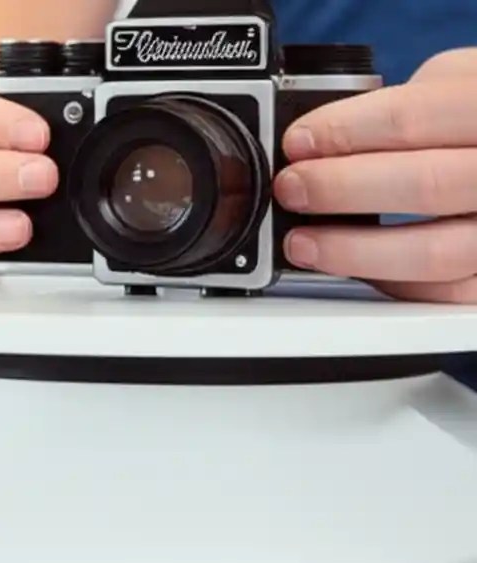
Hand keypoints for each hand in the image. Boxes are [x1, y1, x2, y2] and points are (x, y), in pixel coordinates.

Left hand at [275, 49, 476, 302]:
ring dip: (352, 250)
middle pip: (425, 185)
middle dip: (339, 189)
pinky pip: (443, 292)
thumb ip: (396, 107)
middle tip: (291, 189)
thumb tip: (315, 142)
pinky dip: (387, 280)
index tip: (297, 143)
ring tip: (301, 242)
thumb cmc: (475, 118)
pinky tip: (350, 264)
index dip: (343, 132)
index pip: (413, 118)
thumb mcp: (453, 83)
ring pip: (435, 252)